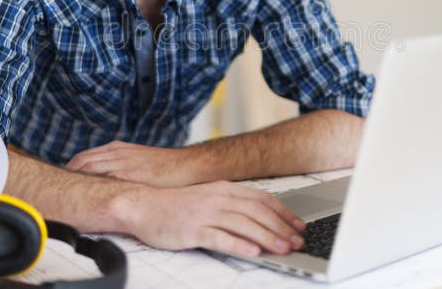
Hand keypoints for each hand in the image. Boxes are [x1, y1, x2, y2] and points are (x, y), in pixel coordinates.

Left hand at [66, 140, 194, 185]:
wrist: (186, 166)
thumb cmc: (165, 168)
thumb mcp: (139, 162)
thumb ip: (121, 168)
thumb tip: (106, 184)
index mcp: (117, 149)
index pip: (83, 158)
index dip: (69, 170)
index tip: (59, 183)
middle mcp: (116, 152)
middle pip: (80, 161)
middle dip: (65, 174)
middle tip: (53, 191)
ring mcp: (121, 161)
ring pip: (86, 167)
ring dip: (72, 179)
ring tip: (60, 195)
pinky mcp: (127, 172)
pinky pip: (100, 176)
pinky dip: (88, 184)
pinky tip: (81, 196)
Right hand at [127, 180, 305, 256]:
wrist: (143, 205)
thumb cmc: (176, 206)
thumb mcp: (209, 198)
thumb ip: (232, 205)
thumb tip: (259, 218)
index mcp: (224, 189)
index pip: (262, 199)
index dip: (283, 212)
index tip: (298, 225)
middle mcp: (218, 198)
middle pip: (257, 212)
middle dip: (281, 228)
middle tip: (297, 241)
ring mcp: (206, 213)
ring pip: (244, 224)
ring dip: (267, 237)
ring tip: (283, 248)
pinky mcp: (193, 230)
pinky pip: (220, 237)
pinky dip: (239, 244)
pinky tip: (253, 251)